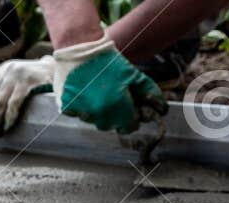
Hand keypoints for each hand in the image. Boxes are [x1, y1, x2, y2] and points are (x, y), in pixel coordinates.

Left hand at [0, 57, 55, 136]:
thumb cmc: (40, 79)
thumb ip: (7, 87)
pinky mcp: (29, 81)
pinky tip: (8, 127)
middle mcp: (7, 69)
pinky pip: (14, 103)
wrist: (63, 69)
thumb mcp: (19, 77)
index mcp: (3, 69)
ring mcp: (18, 74)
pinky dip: (9, 117)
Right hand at [52, 37, 166, 133]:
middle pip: (111, 126)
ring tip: (98, 92)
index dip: (133, 118)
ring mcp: (81, 112)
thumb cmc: (107, 61)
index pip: (129, 127)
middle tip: (115, 99)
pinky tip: (85, 92)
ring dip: (98, 112)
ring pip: (94, 121)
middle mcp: (98, 114)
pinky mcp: (67, 108)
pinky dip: (82, 107)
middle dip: (116, 116)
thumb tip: (162, 109)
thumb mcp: (132, 73)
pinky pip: (78, 115)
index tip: (132, 110)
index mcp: (116, 107)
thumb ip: (148, 91)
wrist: (78, 49)